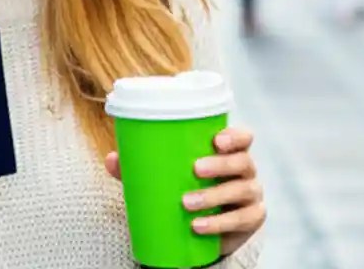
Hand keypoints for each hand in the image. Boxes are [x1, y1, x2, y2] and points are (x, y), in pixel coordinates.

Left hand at [105, 127, 265, 256]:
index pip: (244, 137)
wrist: (201, 226)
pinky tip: (198, 225)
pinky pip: (242, 220)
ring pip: (242, 191)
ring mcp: (251, 195)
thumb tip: (112, 159)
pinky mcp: (251, 219)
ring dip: (214, 196)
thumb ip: (140, 167)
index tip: (216, 140)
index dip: (235, 136)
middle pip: (243, 162)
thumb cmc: (186, 187)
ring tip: (187, 203)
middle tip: (195, 170)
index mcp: (229, 152)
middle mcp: (245, 170)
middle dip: (221, 165)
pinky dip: (220, 223)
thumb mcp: (165, 176)